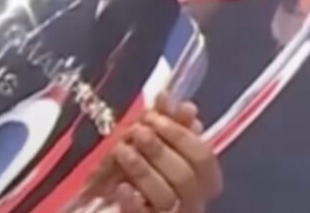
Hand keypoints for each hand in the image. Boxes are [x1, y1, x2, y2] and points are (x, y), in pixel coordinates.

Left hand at [85, 98, 221, 212]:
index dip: (180, 135)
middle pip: (186, 178)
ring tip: (121, 150)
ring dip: (143, 170)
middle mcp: (192, 201)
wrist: (105, 204)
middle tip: (136, 132)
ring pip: (167, 198)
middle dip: (159, 151)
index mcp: (201, 179)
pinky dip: (133, 202)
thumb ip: (169, 123)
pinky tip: (121, 187)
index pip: (204, 158)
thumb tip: (187, 106)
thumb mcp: (151, 143)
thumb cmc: (137, 168)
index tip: (153, 117)